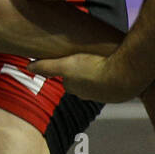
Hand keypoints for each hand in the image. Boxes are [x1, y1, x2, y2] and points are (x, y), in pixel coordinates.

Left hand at [29, 52, 144, 102]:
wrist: (126, 75)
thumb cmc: (94, 68)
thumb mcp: (66, 64)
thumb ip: (47, 66)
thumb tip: (28, 66)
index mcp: (75, 88)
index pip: (68, 80)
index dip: (69, 68)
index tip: (73, 59)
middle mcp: (89, 95)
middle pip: (83, 82)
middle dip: (85, 72)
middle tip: (89, 59)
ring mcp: (106, 95)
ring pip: (100, 83)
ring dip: (101, 74)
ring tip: (105, 62)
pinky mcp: (121, 93)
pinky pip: (115, 83)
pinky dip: (115, 76)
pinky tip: (119, 66)